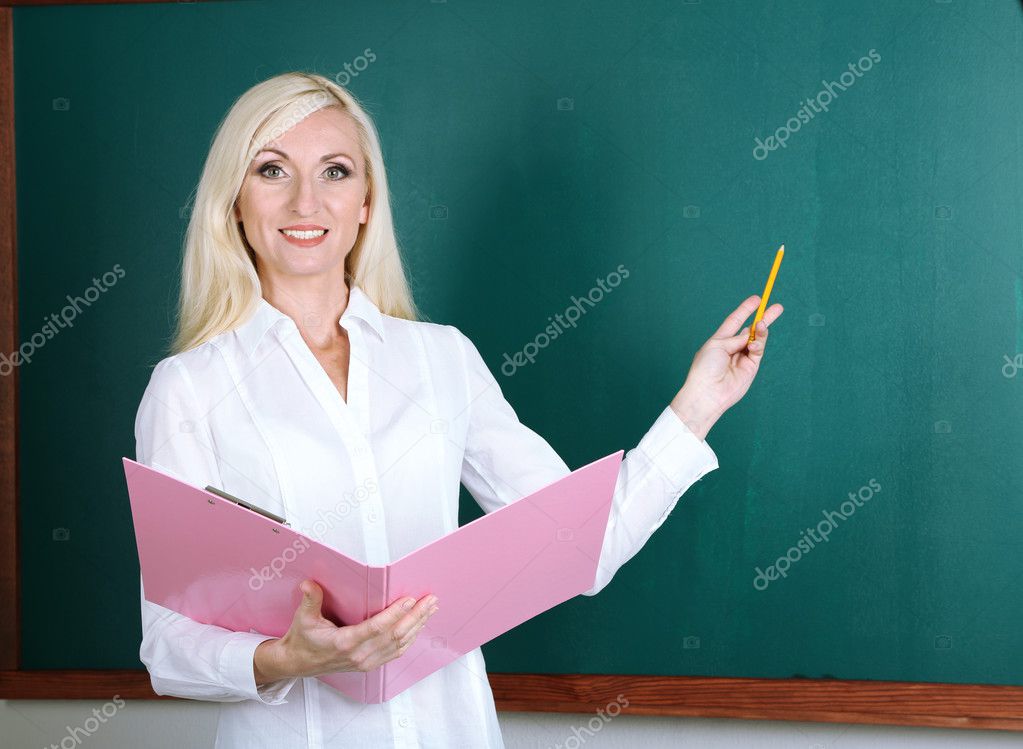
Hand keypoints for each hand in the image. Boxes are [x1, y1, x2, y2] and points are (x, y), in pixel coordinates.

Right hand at [253, 579, 438, 684]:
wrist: (298, 664)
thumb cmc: (303, 640)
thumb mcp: (303, 619)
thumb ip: (310, 600)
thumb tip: (309, 583)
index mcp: (345, 643)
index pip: (377, 627)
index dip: (396, 613)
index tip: (410, 599)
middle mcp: (359, 655)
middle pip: (395, 635)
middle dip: (416, 617)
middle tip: (431, 601)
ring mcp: (366, 662)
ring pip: (399, 645)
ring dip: (417, 627)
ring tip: (430, 610)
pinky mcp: (370, 665)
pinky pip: (395, 652)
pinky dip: (410, 639)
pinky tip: (418, 627)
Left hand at [670, 295, 782, 439]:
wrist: (708, 392)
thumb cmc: (706, 367)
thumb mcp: (717, 345)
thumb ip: (736, 338)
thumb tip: (751, 334)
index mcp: (720, 339)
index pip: (735, 320)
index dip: (746, 309)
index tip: (757, 298)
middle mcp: (733, 347)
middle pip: (752, 329)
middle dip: (764, 318)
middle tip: (777, 307)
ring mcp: (742, 357)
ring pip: (757, 339)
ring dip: (761, 330)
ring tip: (763, 323)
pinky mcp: (751, 367)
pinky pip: (758, 351)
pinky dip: (758, 344)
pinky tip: (754, 344)